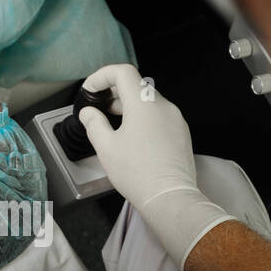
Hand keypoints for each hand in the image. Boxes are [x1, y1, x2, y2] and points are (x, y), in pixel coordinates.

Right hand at [78, 64, 236, 269]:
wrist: (170, 197)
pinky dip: (143, 117)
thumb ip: (94, 123)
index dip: (102, 76)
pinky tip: (133, 137)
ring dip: (128, 106)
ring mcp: (175, 118)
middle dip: (113, 92)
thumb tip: (88, 113)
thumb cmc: (137, 173)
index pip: (123, 72)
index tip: (90, 90)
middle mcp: (163, 105)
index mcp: (143, 104)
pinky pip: (159, 115)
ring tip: (113, 123)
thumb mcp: (106, 148)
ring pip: (148, 101)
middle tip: (98, 108)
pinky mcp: (181, 132)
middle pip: (136, 86)